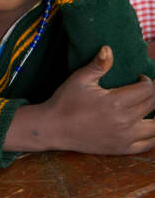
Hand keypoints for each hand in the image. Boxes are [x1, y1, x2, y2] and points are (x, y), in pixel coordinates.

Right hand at [10, 46, 154, 153]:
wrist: (52, 128)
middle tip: (145, 90)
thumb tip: (108, 48)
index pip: (147, 89)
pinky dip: (153, 136)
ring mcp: (124, 137)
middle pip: (153, 105)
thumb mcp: (79, 79)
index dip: (148, 81)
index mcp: (116, 102)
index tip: (140, 79)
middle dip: (153, 94)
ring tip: (151, 108)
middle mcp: (124, 120)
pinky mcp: (120, 149)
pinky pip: (147, 144)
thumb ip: (97, 65)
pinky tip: (150, 127)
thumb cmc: (65, 102)